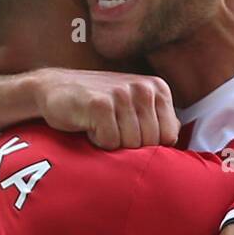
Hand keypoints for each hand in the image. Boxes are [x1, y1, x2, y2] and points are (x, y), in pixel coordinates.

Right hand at [31, 68, 177, 150]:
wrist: (54, 89)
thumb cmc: (97, 104)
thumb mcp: (134, 106)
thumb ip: (158, 119)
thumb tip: (179, 138)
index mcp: (157, 88)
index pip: (168, 136)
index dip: (147, 145)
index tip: (128, 132)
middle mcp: (143, 88)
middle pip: (149, 143)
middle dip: (128, 146)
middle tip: (110, 129)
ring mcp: (121, 94)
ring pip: (130, 145)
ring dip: (111, 143)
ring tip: (99, 126)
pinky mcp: (100, 104)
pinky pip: (109, 142)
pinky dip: (96, 141)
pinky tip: (88, 125)